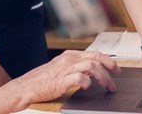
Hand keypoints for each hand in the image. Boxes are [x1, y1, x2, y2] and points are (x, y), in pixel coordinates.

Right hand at [0, 50, 119, 109]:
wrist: (24, 88)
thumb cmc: (42, 80)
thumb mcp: (60, 69)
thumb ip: (75, 67)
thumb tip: (93, 72)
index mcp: (69, 56)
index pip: (94, 53)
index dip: (108, 60)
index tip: (116, 69)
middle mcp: (68, 60)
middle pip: (95, 58)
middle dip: (110, 67)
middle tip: (116, 77)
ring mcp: (64, 70)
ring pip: (91, 67)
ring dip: (102, 77)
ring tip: (106, 86)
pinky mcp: (60, 81)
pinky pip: (78, 78)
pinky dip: (86, 81)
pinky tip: (88, 87)